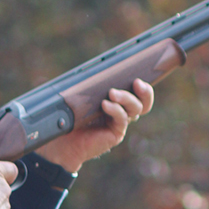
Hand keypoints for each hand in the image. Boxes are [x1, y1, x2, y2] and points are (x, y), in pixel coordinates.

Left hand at [38, 78, 155, 174]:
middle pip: (143, 102)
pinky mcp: (116, 133)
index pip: (138, 92)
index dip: (143, 86)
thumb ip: (95, 84)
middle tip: (136, 82)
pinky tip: (105, 104)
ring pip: (135, 109)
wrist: (63, 140)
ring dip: (126, 98)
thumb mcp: (84, 95)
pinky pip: (122, 119)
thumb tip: (98, 68)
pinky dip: (115, 110)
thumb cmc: (71, 115)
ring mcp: (120, 123)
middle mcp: (123, 111)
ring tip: (112, 93)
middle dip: (145, 91)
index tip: (138, 76)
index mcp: (118, 100)